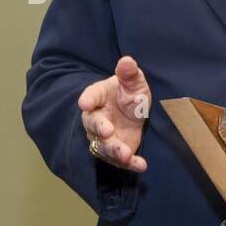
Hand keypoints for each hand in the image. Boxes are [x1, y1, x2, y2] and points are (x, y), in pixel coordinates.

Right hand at [77, 56, 151, 172]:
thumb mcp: (134, 82)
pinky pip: (120, 160)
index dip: (87, 100)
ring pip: (104, 146)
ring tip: (125, 154)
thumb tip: (127, 60)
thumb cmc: (128, 94)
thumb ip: (129, 74)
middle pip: (93, 125)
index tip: (84, 103)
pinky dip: (130, 164)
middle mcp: (97, 119)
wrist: (133, 112)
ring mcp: (105, 137)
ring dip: (114, 150)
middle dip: (99, 129)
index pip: (90, 97)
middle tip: (107, 132)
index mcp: (97, 97)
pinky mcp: (117, 151)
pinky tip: (141, 165)